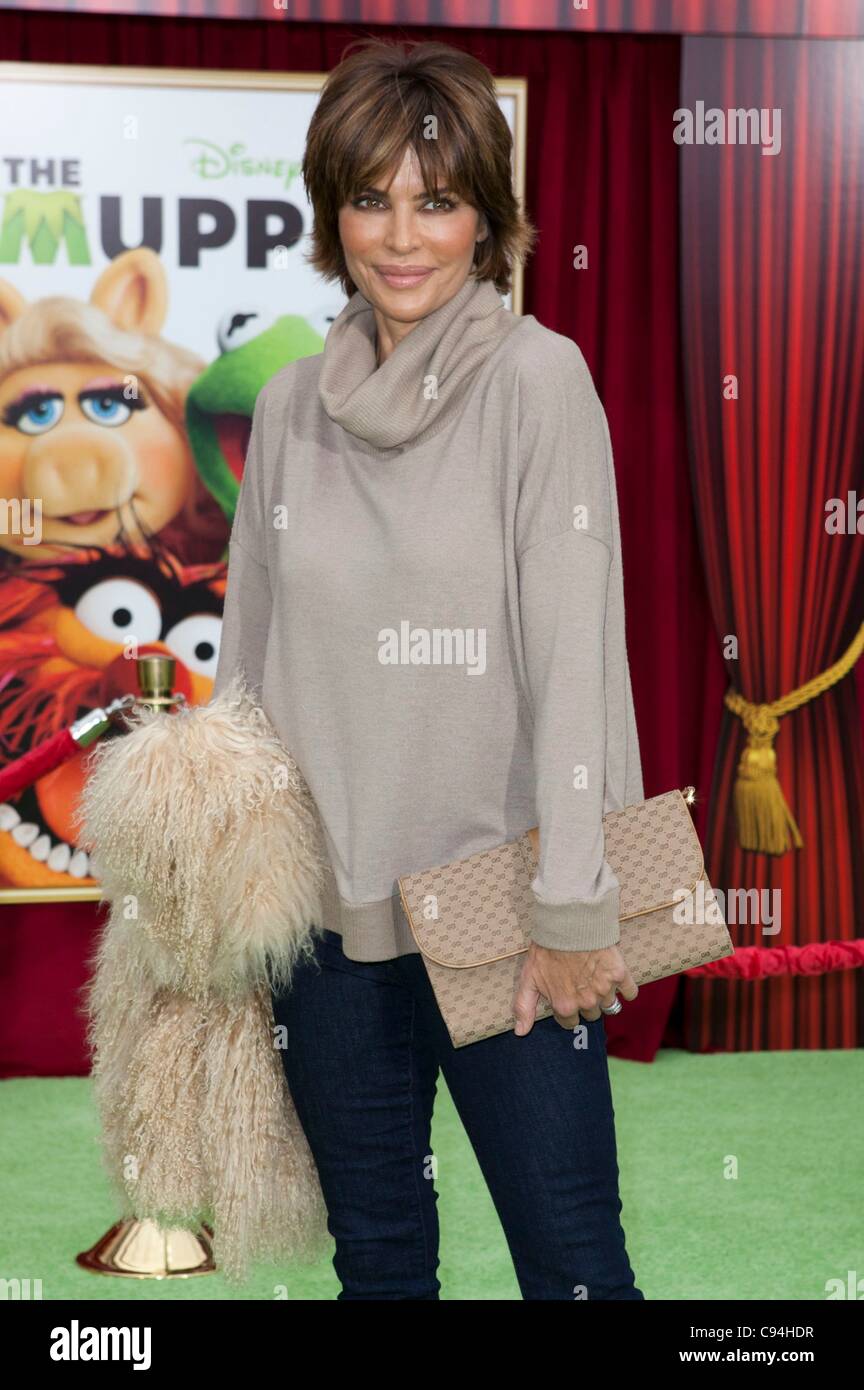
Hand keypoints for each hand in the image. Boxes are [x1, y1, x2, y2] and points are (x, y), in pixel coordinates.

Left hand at [512, 941, 637, 1035]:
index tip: (565, 995)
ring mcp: (605, 990)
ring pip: (609, 1005)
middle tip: (580, 984)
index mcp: (565, 1006)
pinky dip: (627, 989)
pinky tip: (616, 980)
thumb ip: (524, 1007)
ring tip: (595, 978)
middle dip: (585, 1002)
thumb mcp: (528, 978)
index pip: (569, 1023)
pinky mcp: (620, 975)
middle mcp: (587, 1002)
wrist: (568, 924)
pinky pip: (630, 992)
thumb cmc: (546, 949)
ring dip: (603, 995)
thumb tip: (520, 1032)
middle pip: (590, 1014)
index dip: (566, 1009)